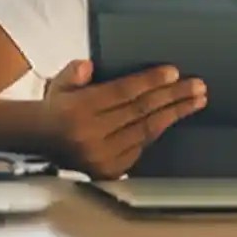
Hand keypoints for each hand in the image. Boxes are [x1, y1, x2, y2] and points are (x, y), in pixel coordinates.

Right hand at [42, 59, 206, 178]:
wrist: (39, 143)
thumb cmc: (56, 109)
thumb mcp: (59, 84)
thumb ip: (73, 72)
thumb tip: (89, 66)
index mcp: (78, 109)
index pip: (122, 93)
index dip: (150, 82)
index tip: (173, 72)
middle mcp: (91, 135)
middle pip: (140, 111)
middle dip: (172, 97)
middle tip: (197, 86)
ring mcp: (102, 156)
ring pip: (146, 131)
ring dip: (173, 114)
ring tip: (195, 101)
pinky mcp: (110, 171)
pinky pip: (141, 148)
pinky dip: (157, 132)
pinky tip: (172, 118)